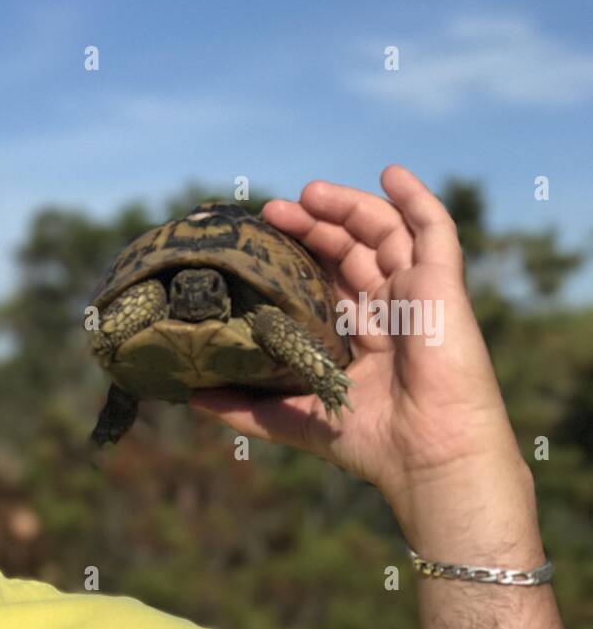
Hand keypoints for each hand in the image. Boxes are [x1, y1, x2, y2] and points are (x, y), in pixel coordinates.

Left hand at [188, 165, 533, 541]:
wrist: (424, 455)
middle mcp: (388, 310)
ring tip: (307, 194)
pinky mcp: (442, 284)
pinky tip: (391, 173)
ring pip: (382, 233)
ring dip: (347, 207)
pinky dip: (415, 198)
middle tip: (270, 211)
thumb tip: (186, 396)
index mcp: (358, 336)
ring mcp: (417, 294)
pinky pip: (434, 229)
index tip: (258, 239)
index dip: (296, 255)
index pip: (325, 280)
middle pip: (349, 251)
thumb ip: (242, 408)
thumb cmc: (368, 443)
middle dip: (311, 226)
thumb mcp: (291, 419)